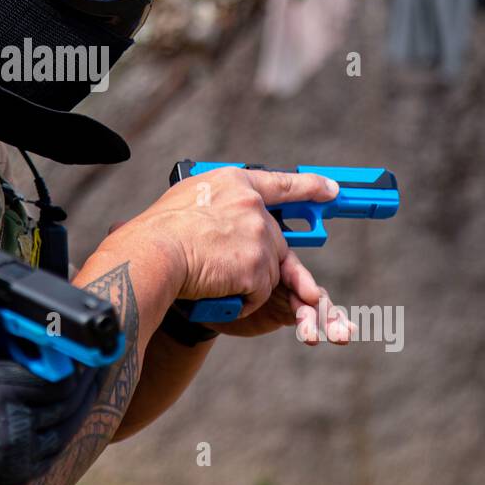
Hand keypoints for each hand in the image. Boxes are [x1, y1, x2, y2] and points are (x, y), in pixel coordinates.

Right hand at [0, 282, 103, 484]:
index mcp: (4, 394)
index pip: (62, 378)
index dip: (77, 364)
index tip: (85, 351)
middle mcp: (17, 428)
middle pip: (69, 403)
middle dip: (84, 382)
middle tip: (91, 366)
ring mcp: (19, 455)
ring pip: (67, 427)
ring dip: (77, 405)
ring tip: (81, 386)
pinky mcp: (18, 472)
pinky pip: (54, 449)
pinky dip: (62, 429)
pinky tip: (62, 413)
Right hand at [100, 166, 338, 318]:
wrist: (154, 253)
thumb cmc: (156, 231)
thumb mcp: (187, 198)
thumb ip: (214, 202)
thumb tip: (215, 210)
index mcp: (234, 182)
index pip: (281, 183)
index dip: (309, 187)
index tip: (330, 190)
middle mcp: (254, 205)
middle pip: (274, 240)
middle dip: (259, 260)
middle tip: (231, 267)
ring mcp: (260, 236)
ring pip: (266, 271)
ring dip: (241, 283)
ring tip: (207, 277)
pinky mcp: (260, 268)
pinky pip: (258, 294)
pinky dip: (238, 301)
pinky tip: (214, 291)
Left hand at [212, 249, 357, 344]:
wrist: (201, 300)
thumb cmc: (206, 274)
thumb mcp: (213, 265)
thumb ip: (227, 261)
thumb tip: (224, 257)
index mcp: (268, 254)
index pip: (291, 266)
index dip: (302, 281)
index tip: (309, 297)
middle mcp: (281, 271)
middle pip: (307, 286)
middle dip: (323, 307)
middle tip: (336, 326)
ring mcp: (286, 291)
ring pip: (314, 304)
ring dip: (327, 320)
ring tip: (340, 336)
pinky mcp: (286, 311)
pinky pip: (308, 317)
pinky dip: (320, 326)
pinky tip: (334, 335)